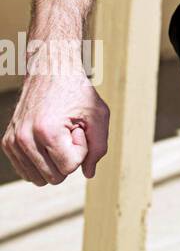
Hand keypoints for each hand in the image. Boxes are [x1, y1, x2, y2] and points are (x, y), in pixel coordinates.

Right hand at [2, 56, 108, 185]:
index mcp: (47, 132)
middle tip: (69, 132)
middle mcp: (24, 139)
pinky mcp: (7, 143)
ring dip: (55, 160)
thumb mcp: (98, 115)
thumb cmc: (78, 92)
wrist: (51, 71)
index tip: (79, 129)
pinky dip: (42, 160)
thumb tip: (88, 173)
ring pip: (39, 178)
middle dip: (68, 157)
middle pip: (54, 177)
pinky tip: (48, 138)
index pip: (70, 167)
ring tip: (59, 135)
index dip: (82, 150)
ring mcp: (12, 142)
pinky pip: (27, 171)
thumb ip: (99, 147)